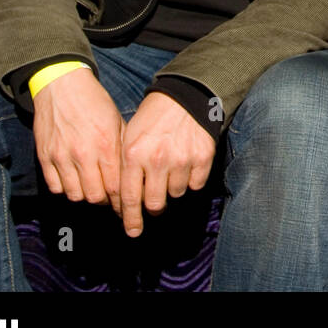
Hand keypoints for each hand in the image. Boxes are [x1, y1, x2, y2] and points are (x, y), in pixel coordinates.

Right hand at [32, 67, 123, 213]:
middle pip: (94, 196)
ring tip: (91, 188)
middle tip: (108, 197)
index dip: (121, 202)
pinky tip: (74, 181)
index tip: (125, 206)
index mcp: (106, 144)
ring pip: (74, 195)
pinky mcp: (44, 156)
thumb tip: (132, 174)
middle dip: (104, 201)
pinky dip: (66, 189)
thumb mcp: (117, 121)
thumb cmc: (94, 102)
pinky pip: (55, 187)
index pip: (115, 187)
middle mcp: (83, 153)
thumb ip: (122, 149)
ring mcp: (61, 156)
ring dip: (85, 195)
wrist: (61, 85)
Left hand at [118, 93, 215, 237]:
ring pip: (176, 194)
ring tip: (171, 169)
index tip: (132, 231)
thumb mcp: (130, 137)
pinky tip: (186, 163)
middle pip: (155, 203)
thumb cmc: (153, 118)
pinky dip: (191, 179)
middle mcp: (157, 160)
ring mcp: (182, 159)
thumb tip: (124, 201)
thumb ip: (126, 168)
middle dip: (153, 207)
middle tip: (154, 202)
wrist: (185, 96)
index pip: (129, 197)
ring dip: (172, 188)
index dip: (130, 218)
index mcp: (133, 154)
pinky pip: (196, 184)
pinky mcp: (203, 157)